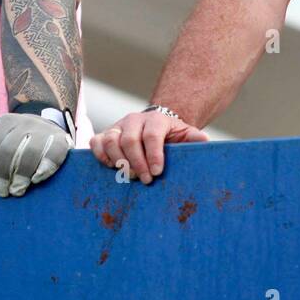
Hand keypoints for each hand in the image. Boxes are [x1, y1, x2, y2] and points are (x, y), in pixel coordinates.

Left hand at [0, 113, 72, 197]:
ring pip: (30, 153)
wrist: (47, 127)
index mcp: (3, 122)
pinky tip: (36, 180)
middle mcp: (24, 122)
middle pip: (9, 151)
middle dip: (3, 175)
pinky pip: (53, 155)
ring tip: (17, 191)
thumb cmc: (11, 141)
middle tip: (2, 193)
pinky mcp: (62, 141)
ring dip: (21, 176)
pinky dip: (44, 169)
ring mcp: (44, 131)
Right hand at [89, 109, 209, 183]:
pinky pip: (95, 142)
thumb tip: (204, 141)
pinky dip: (100, 156)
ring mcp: (117, 126)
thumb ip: (193, 138)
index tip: (157, 172)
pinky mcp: (104, 134)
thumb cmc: (171, 136)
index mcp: (155, 120)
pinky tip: (111, 168)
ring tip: (130, 176)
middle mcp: (134, 120)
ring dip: (118, 161)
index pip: (152, 135)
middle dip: (136, 162)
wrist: (155, 126)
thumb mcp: (185, 134)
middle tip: (145, 179)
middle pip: (129, 139)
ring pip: (110, 140)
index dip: (153, 154)